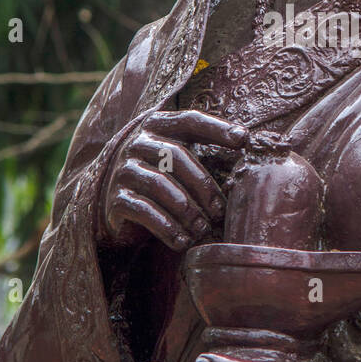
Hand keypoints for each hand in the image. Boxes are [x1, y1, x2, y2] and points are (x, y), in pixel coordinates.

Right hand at [100, 110, 247, 252]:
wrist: (116, 206)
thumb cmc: (160, 177)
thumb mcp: (177, 158)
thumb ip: (203, 147)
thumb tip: (245, 141)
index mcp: (157, 126)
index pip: (189, 120)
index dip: (217, 128)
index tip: (244, 139)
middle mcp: (137, 142)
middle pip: (176, 156)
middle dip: (203, 186)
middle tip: (220, 212)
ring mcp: (124, 169)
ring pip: (160, 185)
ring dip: (187, 211)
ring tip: (203, 230)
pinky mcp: (116, 198)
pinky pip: (143, 210)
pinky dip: (166, 227)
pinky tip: (183, 241)